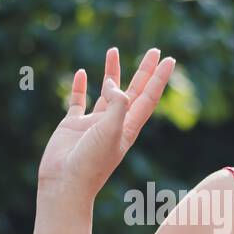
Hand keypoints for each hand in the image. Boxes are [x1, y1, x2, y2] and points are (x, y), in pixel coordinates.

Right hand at [36, 46, 176, 199]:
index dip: (159, 78)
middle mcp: (114, 123)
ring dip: (112, 72)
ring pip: (106, 92)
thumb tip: (113, 84)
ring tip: (113, 51)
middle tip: (154, 50)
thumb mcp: (111, 131)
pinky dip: (80, 87)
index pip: (148, 97)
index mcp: (129, 127)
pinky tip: (82, 73)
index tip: (169, 59)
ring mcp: (93, 124)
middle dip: (144, 71)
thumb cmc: (91, 163)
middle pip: (134, 91)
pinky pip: (78, 101)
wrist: (64, 183)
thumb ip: (117, 104)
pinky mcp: (73, 126)